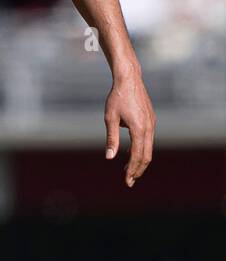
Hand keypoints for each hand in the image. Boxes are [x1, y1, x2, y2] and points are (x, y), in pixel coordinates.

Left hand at [104, 71, 155, 187]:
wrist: (129, 79)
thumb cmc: (117, 97)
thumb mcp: (110, 118)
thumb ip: (111, 139)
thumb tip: (110, 158)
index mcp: (139, 128)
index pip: (137, 155)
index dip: (132, 170)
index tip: (127, 181)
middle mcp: (149, 127)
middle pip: (146, 155)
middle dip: (138, 170)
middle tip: (129, 181)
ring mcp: (151, 123)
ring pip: (149, 148)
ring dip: (139, 160)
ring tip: (128, 169)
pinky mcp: (151, 120)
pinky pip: (148, 140)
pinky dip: (141, 150)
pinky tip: (130, 153)